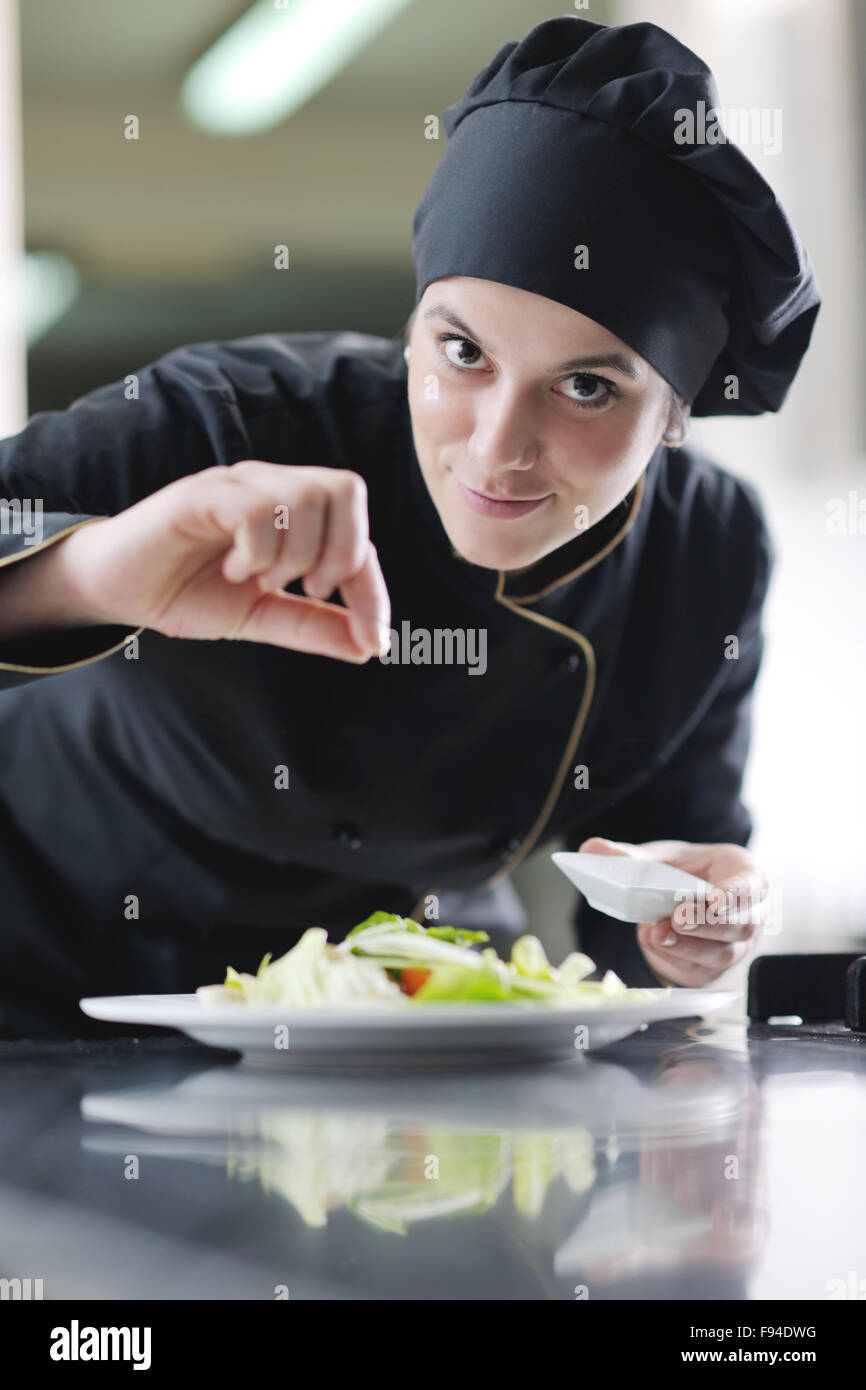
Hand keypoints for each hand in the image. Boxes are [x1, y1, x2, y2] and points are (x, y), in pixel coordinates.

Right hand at [60, 462, 390, 662]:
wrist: (116, 590)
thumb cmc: (187, 592)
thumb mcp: (260, 616)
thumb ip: (312, 625)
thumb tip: (368, 646)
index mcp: (292, 512)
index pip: (358, 531)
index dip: (372, 588)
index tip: (374, 639)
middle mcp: (270, 486)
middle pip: (345, 489)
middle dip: (343, 554)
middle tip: (310, 590)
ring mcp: (236, 485)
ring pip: (305, 496)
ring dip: (296, 553)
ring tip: (262, 580)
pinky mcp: (201, 493)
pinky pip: (256, 508)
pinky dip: (258, 550)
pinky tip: (234, 569)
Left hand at [578, 836, 768, 985]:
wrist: (683, 897)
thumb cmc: (682, 873)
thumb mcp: (661, 858)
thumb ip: (630, 856)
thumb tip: (591, 848)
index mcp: (746, 875)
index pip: (752, 885)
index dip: (738, 893)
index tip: (716, 898)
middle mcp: (749, 914)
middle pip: (740, 925)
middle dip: (707, 923)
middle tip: (677, 918)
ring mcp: (735, 946)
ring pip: (721, 953)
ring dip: (687, 946)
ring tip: (655, 932)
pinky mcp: (712, 969)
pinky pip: (699, 971)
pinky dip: (673, 960)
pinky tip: (652, 943)